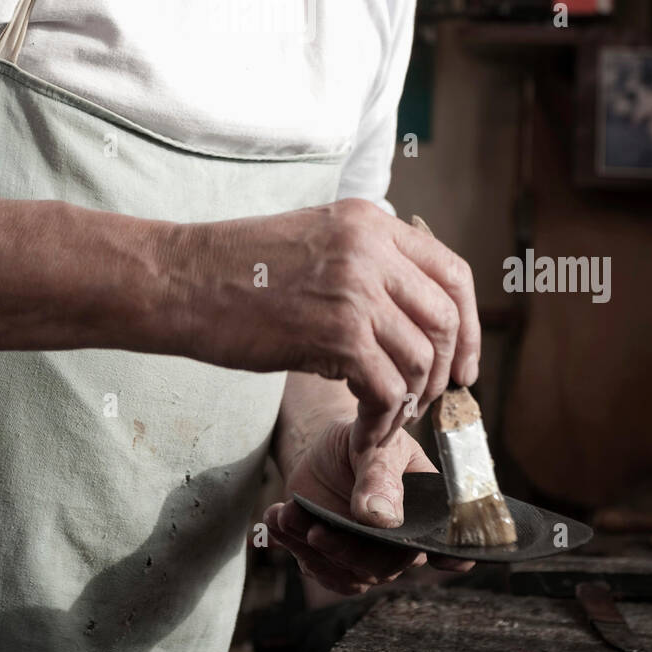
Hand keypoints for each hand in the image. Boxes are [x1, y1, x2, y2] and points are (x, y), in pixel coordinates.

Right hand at [170, 198, 479, 445]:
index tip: (464, 363)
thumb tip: (411, 310)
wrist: (181, 280)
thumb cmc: (236, 270)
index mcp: (369, 221)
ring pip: (422, 359)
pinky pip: (388, 390)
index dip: (471, 324)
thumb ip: (364, 262)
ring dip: (410, 400)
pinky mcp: (337, 334)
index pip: (453, 271)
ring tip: (383, 417)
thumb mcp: (314, 242)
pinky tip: (365, 430)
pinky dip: (384, 420)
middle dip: (446, 370)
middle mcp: (371, 248)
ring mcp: (356, 289)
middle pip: (446, 318)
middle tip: (426, 400)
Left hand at [262, 416, 473, 594]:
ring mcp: (367, 556)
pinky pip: (317, 567)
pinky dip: (293, 546)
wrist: (327, 446)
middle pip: (384, 565)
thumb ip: (379, 476)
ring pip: (346, 573)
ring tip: (284, 514)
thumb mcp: (373, 443)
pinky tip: (276, 518)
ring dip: (311, 549)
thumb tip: (380, 518)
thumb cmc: (363, 439)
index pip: (447, 543)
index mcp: (425, 512)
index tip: (441, 560)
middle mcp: (401, 543)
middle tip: (315, 528)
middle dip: (346, 550)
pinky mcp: (333, 559)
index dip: (451, 558)